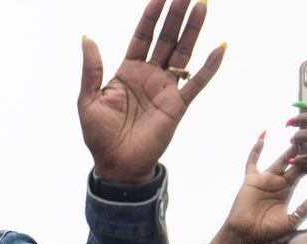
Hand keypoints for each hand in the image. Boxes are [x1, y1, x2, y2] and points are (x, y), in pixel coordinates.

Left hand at [79, 0, 225, 182]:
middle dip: (176, 14)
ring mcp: (165, 88)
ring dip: (193, 29)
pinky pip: (197, 82)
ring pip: (183, 52)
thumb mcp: (87, 101)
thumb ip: (91, 70)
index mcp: (127, 71)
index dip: (151, 16)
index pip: (142, 36)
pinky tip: (220, 46)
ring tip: (203, 4)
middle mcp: (149, 75)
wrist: (115, 165)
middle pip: (166, 38)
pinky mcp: (178, 105)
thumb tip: (86, 37)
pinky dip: (210, 66)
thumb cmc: (99, 136)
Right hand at [204, 133, 306, 243]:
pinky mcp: (251, 179)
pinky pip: (253, 161)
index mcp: (288, 190)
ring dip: (287, 148)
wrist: (244, 235)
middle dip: (303, 151)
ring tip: (298, 134)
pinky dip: (256, 149)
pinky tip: (263, 135)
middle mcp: (278, 182)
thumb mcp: (292, 220)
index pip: (304, 171)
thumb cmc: (267, 231)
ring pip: (278, 159)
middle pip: (293, 162)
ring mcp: (264, 179)